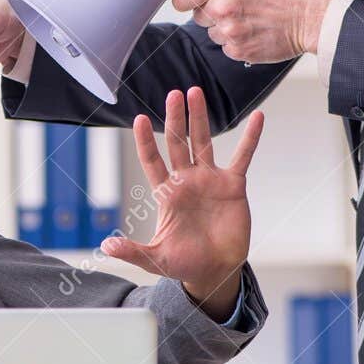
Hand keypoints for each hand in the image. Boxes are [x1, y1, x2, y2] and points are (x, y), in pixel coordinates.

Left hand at [102, 88, 263, 317]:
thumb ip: (132, 250)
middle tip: (173, 93)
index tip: (138, 119)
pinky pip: (243, 157)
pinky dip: (250, 137)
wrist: (215, 271)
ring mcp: (210, 180)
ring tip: (196, 92)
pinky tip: (258, 117)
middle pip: (178, 143)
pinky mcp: (233, 186)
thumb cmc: (184, 263)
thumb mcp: (155, 258)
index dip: (145, 141)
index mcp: (167, 193)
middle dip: (175, 119)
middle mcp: (187, 181)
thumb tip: (105, 246)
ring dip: (200, 118)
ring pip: (204, 142)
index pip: (152, 160)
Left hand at [172, 0, 334, 64]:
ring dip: (224, 28)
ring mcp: (229, 32)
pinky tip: (253, 31)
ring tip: (248, 19)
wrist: (309, 17)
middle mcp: (222, 8)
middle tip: (235, 8)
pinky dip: (236, 42)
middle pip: (197, 16)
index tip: (189, 0)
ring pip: (211, 33)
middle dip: (211, 12)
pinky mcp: (238, 50)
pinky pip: (225, 47)